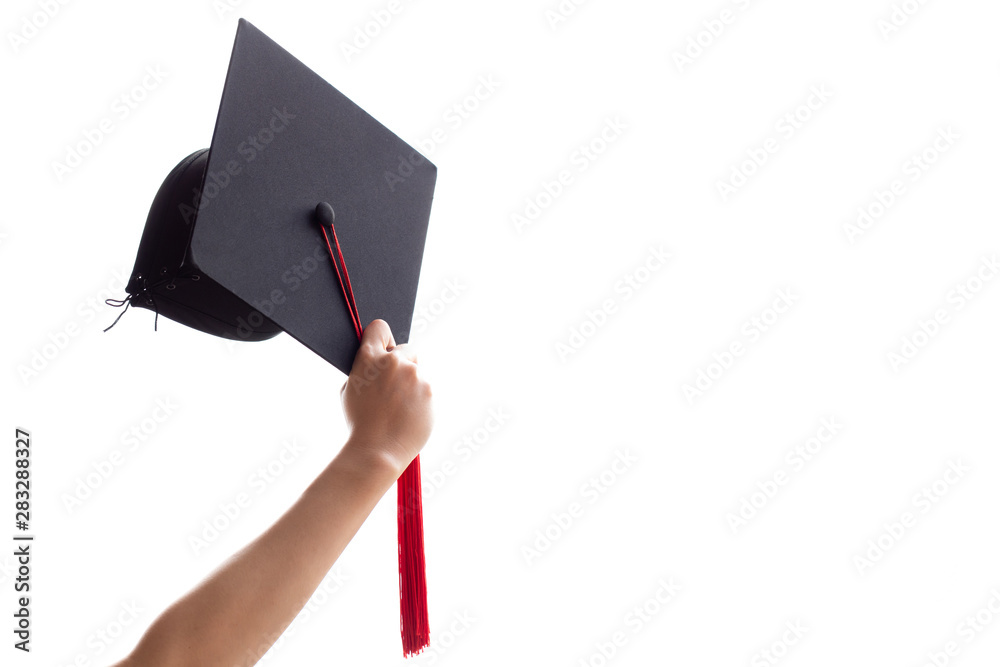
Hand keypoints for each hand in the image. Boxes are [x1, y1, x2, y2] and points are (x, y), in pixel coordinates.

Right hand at [340, 319, 432, 475]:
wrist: (377, 451)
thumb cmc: (359, 423)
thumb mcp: (350, 390)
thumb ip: (365, 370)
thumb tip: (377, 362)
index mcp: (369, 359)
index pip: (379, 328)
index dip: (380, 339)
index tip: (383, 347)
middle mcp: (394, 362)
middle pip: (405, 350)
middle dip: (401, 363)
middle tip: (391, 385)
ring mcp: (414, 376)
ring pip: (417, 372)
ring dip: (410, 384)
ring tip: (397, 408)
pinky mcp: (429, 391)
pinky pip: (425, 389)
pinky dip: (419, 399)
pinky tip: (407, 415)